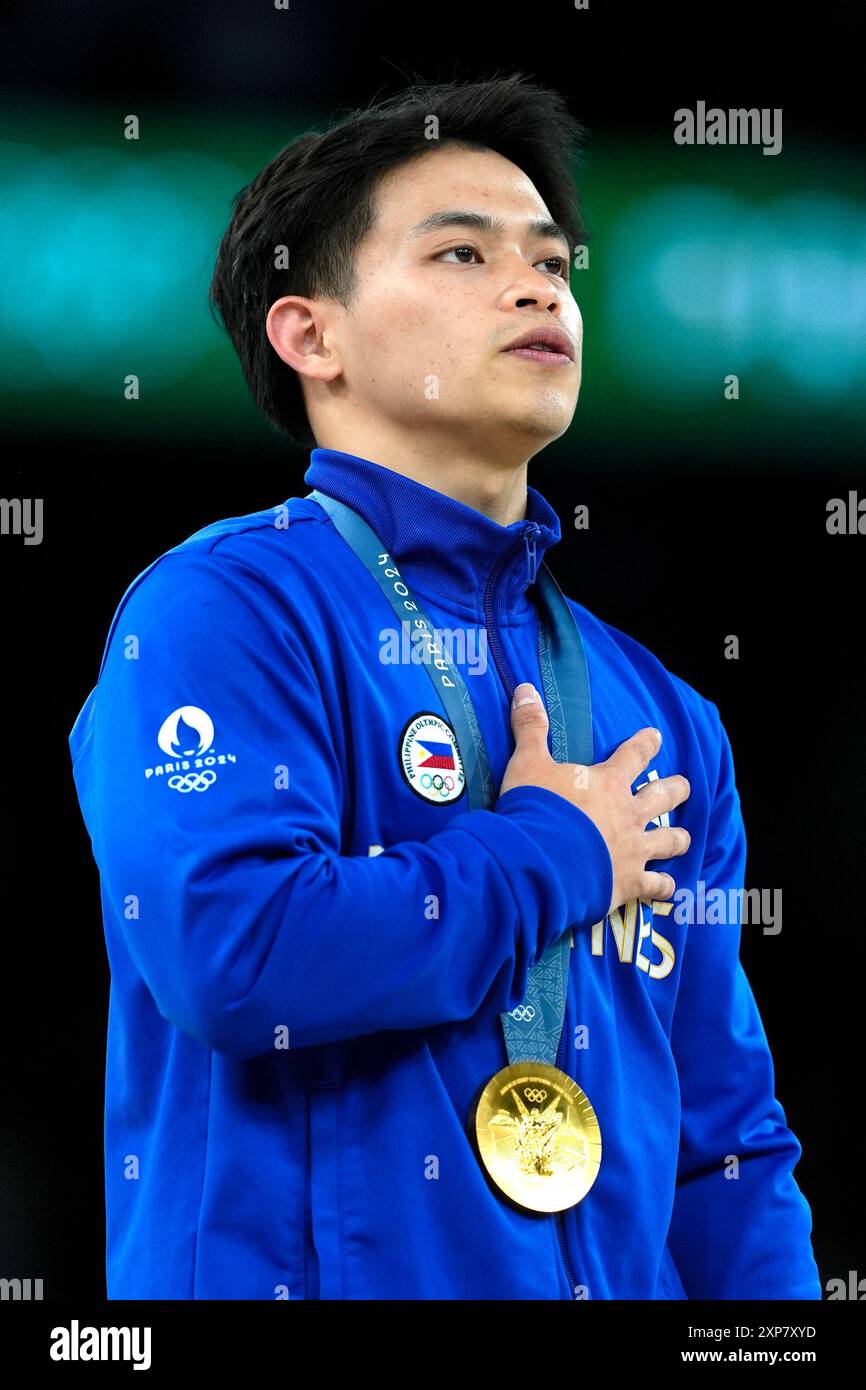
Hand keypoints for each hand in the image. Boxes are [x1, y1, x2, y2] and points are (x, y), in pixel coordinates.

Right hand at [499, 682, 690, 915]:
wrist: (541, 861)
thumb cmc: (536, 809)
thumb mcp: (527, 763)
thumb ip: (530, 728)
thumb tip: (525, 688)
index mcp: (609, 783)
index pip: (634, 755)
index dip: (646, 744)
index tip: (657, 736)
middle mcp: (629, 813)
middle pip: (663, 797)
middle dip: (675, 789)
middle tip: (684, 786)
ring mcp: (634, 849)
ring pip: (669, 841)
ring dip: (677, 838)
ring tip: (684, 837)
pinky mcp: (629, 882)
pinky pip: (656, 886)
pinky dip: (663, 887)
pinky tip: (669, 888)